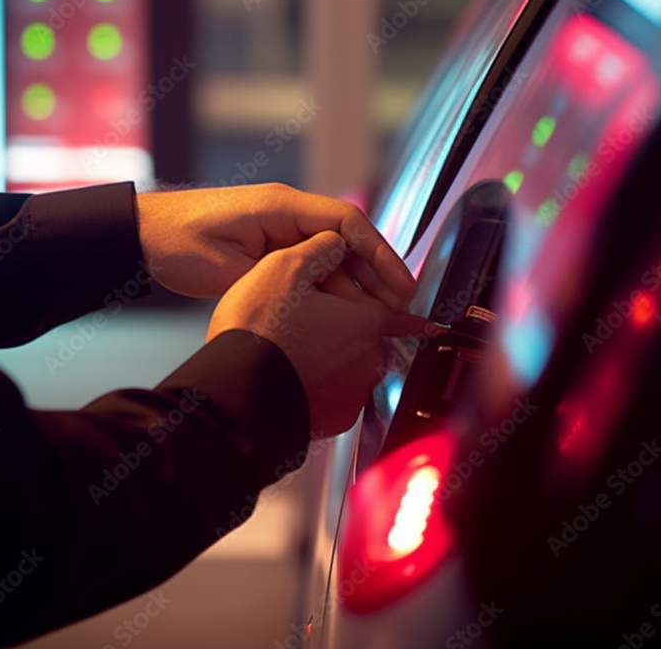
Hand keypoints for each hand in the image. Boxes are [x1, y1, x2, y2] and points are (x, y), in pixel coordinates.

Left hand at [136, 182, 415, 310]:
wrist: (143, 234)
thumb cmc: (176, 243)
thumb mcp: (227, 267)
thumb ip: (279, 276)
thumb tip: (325, 291)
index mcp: (281, 207)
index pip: (347, 223)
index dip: (381, 254)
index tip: (401, 286)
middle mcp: (287, 211)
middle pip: (347, 240)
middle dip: (376, 275)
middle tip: (400, 312)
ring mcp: (278, 226)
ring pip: (331, 254)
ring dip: (354, 285)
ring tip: (376, 321)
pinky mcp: (269, 242)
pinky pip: (310, 262)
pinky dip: (328, 285)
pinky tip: (340, 313)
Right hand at [206, 231, 436, 437]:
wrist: (236, 391)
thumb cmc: (259, 333)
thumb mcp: (284, 267)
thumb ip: (320, 248)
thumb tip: (336, 242)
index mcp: (363, 320)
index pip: (399, 311)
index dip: (401, 307)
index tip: (423, 320)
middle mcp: (367, 360)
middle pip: (366, 335)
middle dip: (345, 326)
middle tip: (306, 319)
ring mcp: (352, 393)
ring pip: (351, 366)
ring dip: (332, 356)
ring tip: (292, 346)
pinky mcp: (333, 418)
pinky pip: (335, 395)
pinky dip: (321, 385)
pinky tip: (293, 372)